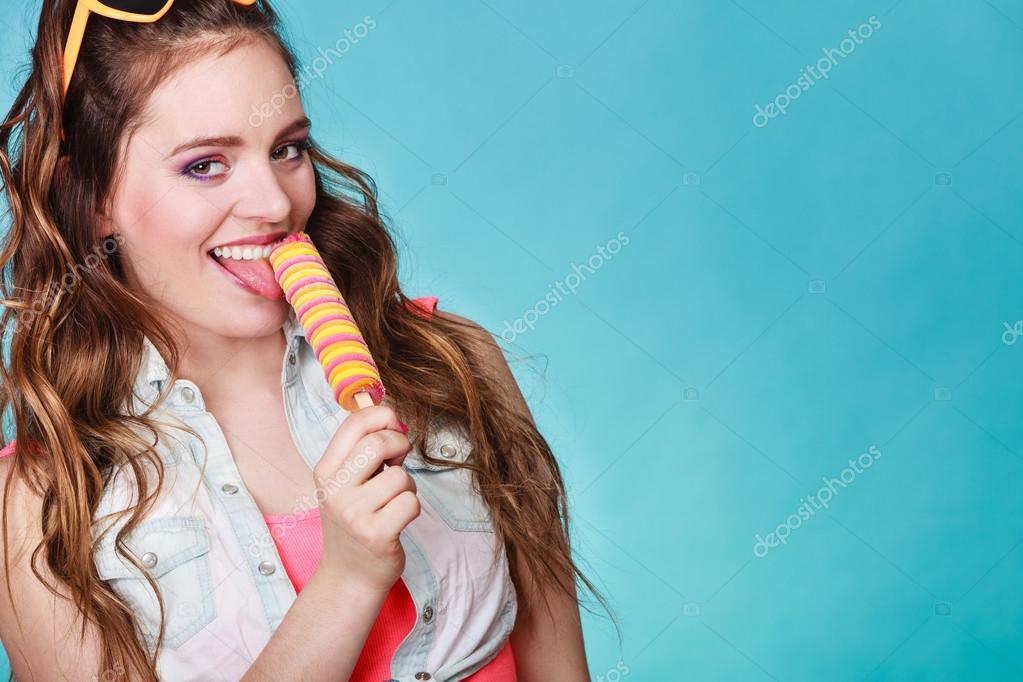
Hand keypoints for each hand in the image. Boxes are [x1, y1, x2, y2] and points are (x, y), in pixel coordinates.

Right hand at [312, 405, 418, 594]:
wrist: (348, 577)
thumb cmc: (354, 522)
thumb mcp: (345, 484)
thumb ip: (362, 451)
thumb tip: (393, 418)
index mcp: (325, 471)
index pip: (354, 424)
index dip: (382, 415)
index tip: (394, 426)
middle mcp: (334, 491)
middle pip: (378, 443)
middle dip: (400, 445)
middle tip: (400, 460)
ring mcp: (354, 514)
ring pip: (401, 476)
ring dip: (407, 485)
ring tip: (393, 500)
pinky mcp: (377, 535)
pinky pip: (411, 502)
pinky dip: (412, 508)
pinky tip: (398, 519)